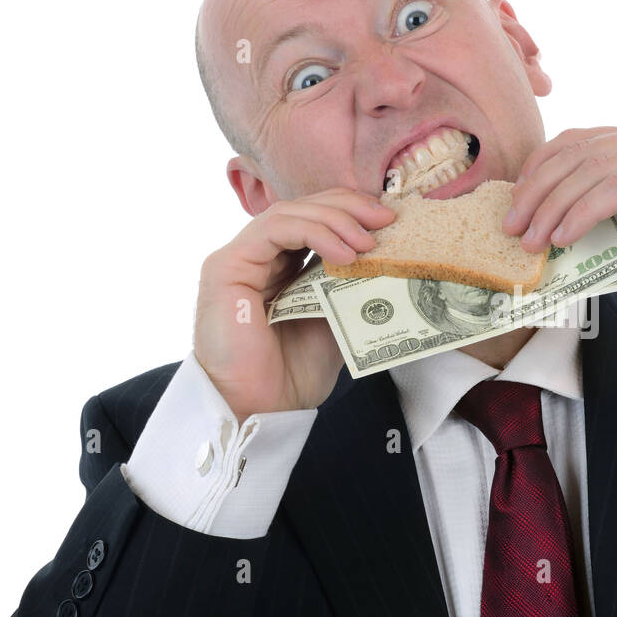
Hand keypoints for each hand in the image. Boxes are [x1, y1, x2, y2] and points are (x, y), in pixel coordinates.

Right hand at [194, 189, 395, 422]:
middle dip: (348, 208)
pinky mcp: (227, 265)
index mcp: (282, 266)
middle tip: (386, 219)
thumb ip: (351, 287)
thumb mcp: (337, 322)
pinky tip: (342, 253)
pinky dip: (313, 233)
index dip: (350, 212)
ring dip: (334, 220)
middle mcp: (259, 257)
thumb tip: (388, 259)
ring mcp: (241, 258)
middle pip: (304, 208)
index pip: (315, 219)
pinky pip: (273, 230)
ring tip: (367, 241)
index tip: (389, 221)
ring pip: (289, 213)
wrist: (261, 408)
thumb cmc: (292, 374)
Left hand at [505, 125, 616, 322]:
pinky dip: (582, 212)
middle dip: (537, 188)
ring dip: (553, 205)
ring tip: (532, 240)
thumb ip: (588, 219)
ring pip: (593, 168)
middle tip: (512, 226)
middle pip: (579, 150)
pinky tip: (564, 236)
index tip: (514, 203)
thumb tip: (533, 224)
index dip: (540, 167)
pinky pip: (616, 188)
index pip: (579, 140)